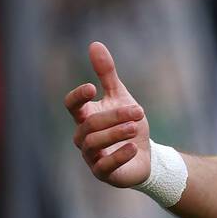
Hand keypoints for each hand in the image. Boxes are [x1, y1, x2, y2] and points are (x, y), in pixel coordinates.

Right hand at [64, 41, 150, 187]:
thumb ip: (107, 74)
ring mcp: (91, 156)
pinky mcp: (103, 173)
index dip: (77, 97)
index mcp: (85, 117)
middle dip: (114, 116)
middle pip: (89, 124)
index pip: (71, 106)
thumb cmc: (127, 125)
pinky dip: (118, 156)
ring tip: (136, 126)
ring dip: (115, 133)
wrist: (145, 157)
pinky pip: (104, 166)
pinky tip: (133, 147)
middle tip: (139, 110)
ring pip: (94, 143)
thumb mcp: (120, 96)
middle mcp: (83, 137)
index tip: (91, 87)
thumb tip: (94, 44)